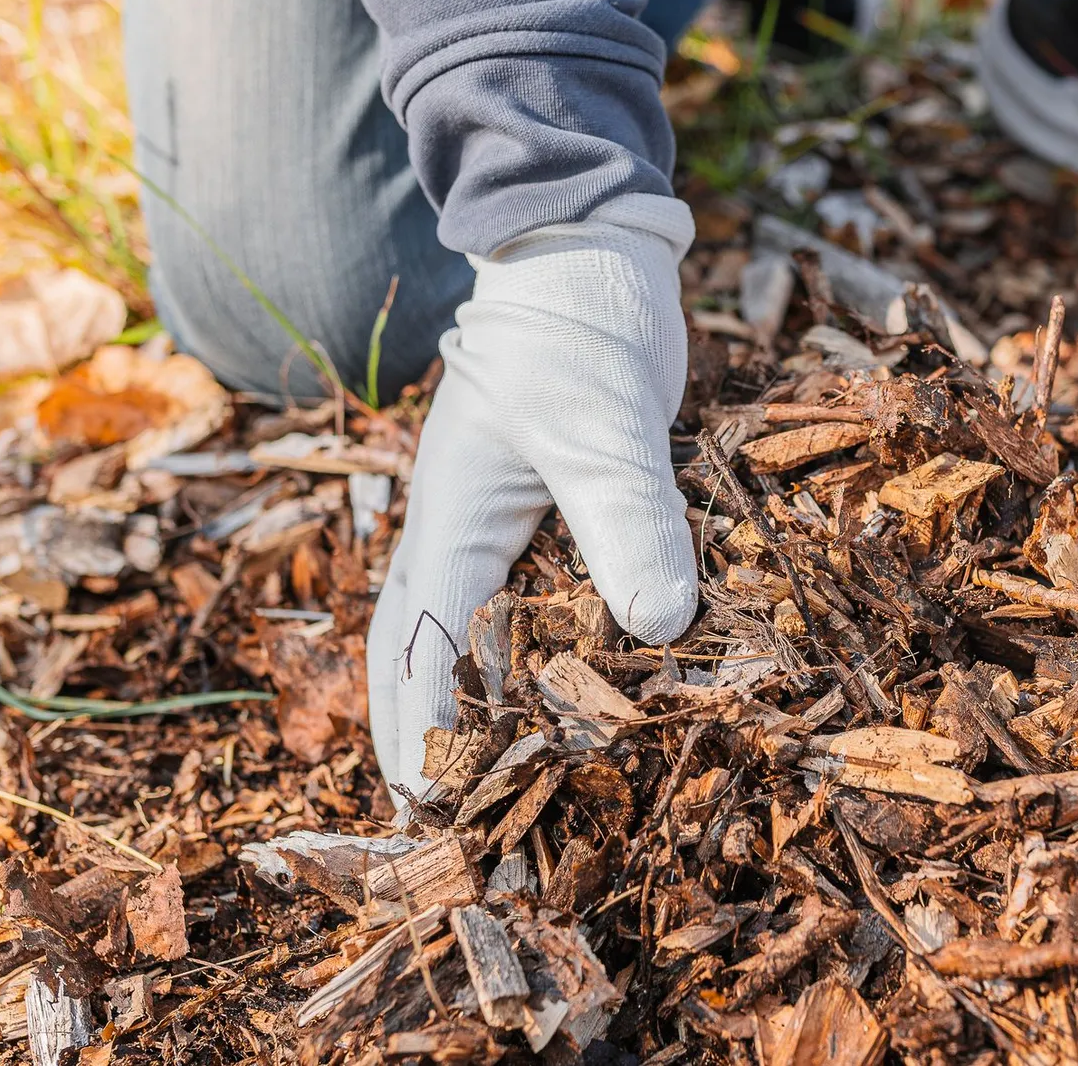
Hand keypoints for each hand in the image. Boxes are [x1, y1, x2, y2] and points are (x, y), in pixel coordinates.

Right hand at [366, 195, 699, 804]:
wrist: (589, 255)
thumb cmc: (576, 331)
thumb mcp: (602, 427)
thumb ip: (626, 521)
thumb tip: (660, 630)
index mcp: (450, 522)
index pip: (422, 652)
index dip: (427, 737)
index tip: (437, 815)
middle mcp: (459, 532)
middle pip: (417, 653)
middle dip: (422, 737)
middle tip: (439, 822)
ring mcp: (498, 522)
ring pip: (462, 630)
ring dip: (468, 701)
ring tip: (487, 777)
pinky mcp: (546, 510)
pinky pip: (523, 597)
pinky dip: (530, 650)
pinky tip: (568, 684)